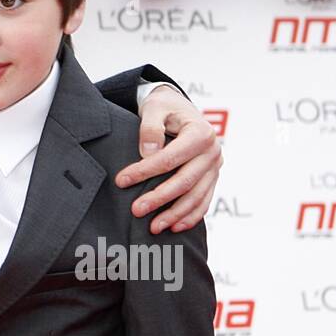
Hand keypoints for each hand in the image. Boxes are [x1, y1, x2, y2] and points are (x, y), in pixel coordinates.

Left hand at [117, 85, 221, 233]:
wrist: (179, 107)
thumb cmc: (164, 107)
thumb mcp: (154, 107)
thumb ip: (150, 126)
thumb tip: (148, 152)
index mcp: (200, 133)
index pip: (170, 158)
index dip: (145, 171)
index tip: (121, 181)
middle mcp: (213, 151)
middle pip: (185, 181)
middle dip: (159, 198)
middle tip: (136, 210)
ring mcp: (214, 167)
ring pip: (196, 196)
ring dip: (175, 214)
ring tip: (153, 227)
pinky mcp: (212, 177)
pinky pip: (204, 201)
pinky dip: (191, 216)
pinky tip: (175, 227)